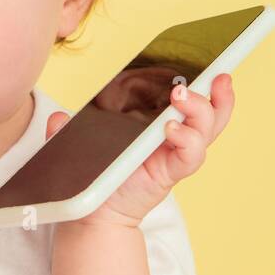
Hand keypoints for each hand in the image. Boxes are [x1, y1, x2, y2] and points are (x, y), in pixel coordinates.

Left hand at [44, 73, 234, 229]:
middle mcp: (175, 138)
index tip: (217, 62)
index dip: (210, 83)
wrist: (91, 212)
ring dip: (199, 110)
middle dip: (216, 92)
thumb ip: (68, 129)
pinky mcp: (170, 174)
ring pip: (205, 130)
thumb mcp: (78, 143)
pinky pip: (190, 156)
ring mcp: (174, 155)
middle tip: (212, 74)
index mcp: (161, 122)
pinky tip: (170, 128)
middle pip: (211, 113)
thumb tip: (57, 118)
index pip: (195, 100)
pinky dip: (186, 139)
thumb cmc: (93, 174)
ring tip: (180, 96)